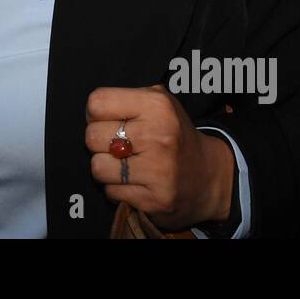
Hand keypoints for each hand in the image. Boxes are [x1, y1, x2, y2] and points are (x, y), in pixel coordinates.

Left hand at [85, 85, 234, 231]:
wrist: (208, 177)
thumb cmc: (173, 136)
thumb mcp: (159, 103)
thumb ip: (126, 99)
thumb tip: (91, 110)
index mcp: (157, 105)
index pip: (96, 103)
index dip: (96, 114)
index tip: (108, 121)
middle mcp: (158, 135)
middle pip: (92, 136)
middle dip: (99, 142)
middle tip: (117, 146)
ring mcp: (157, 170)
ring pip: (97, 167)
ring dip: (106, 168)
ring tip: (124, 165)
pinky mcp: (155, 199)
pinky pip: (110, 191)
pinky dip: (117, 188)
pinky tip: (134, 182)